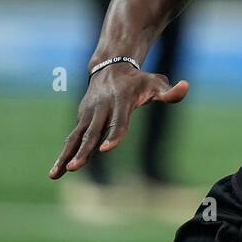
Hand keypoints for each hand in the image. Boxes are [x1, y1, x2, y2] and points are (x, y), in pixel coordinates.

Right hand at [50, 66, 188, 178]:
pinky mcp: (81, 118)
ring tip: (57, 174)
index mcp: (121, 101)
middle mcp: (102, 108)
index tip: (106, 149)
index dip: (113, 135)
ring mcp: (89, 114)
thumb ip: (169, 92)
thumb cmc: (138, 80)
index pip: (118, 121)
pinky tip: (55, 172)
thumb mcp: (156, 83)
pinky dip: (64, 153)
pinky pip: (72, 138)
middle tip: (75, 167)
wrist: (110, 66)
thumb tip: (185, 87)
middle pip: (93, 133)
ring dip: (67, 155)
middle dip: (84, 151)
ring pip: (77, 137)